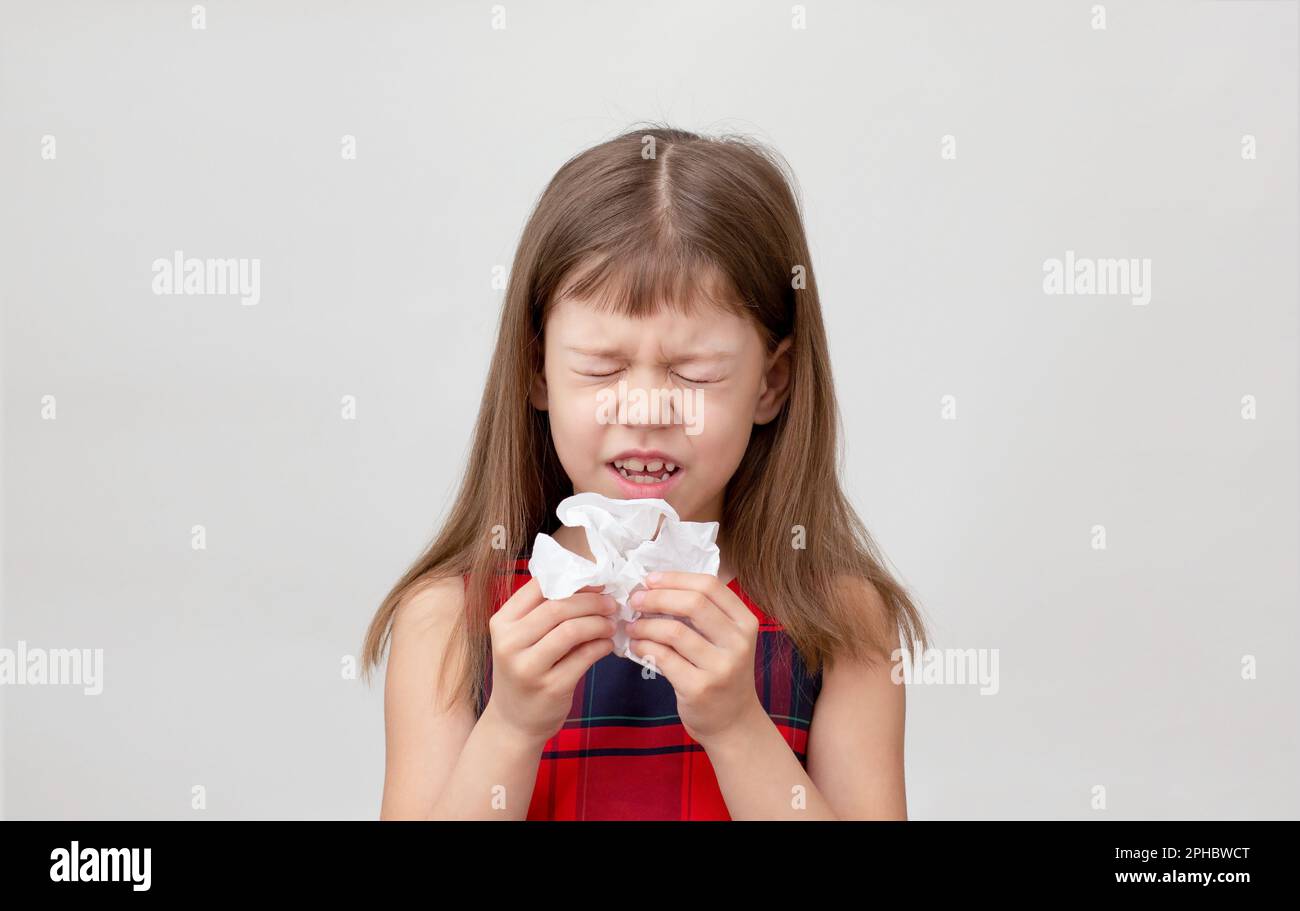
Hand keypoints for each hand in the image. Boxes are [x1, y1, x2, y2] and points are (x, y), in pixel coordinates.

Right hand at [485, 579, 617, 743]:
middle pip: (558, 607)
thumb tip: (590, 586)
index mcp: (502, 623)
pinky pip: (584, 657)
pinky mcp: (551, 688)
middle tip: (611, 603)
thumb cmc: (523, 671)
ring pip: (572, 630)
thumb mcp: (520, 639)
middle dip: (591, 601)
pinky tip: (607, 644)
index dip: (573, 580)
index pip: (539, 588)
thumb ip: (543, 613)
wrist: (513, 723)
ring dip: (599, 623)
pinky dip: (601, 645)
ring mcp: (528, 668)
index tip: (596, 582)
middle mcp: (509, 643)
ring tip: (611, 624)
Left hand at [625, 571, 763, 744]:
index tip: (650, 579)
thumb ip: (703, 613)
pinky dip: (644, 646)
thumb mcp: (726, 639)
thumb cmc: (721, 672)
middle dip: (657, 597)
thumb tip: (655, 585)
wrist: (733, 723)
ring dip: (645, 624)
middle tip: (635, 600)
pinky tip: (636, 645)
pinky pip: (663, 657)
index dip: (675, 578)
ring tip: (632, 625)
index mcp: (746, 622)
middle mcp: (738, 643)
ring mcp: (721, 667)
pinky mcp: (699, 688)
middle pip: (693, 603)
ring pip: (674, 631)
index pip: (709, 585)